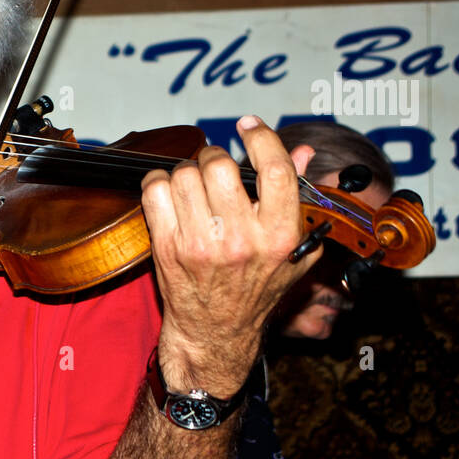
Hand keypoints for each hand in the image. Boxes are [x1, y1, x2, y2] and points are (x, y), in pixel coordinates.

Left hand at [140, 115, 316, 392]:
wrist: (215, 332)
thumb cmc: (257, 288)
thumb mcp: (294, 249)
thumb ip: (301, 199)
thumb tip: (303, 152)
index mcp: (280, 236)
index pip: (274, 169)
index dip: (262, 138)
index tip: (250, 127)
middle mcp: (240, 239)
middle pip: (219, 165)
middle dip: (214, 158)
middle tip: (214, 169)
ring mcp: (200, 244)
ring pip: (183, 174)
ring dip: (186, 172)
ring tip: (194, 187)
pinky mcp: (167, 248)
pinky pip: (155, 191)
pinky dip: (158, 183)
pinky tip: (169, 192)